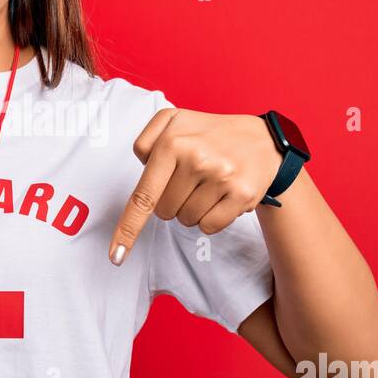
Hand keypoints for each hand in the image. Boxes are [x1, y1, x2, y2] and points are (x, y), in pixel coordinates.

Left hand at [109, 108, 279, 264]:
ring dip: (192, 208)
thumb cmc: (207, 135)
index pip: (144, 195)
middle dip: (172, 200)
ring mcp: (221, 177)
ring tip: (208, 183)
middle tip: (191, 177)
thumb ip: (146, 143)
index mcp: (173, 141)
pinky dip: (211, 217)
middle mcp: (197, 158)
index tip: (116, 256)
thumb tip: (142, 171)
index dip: (128, 228)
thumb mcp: (172, 121)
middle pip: (164, 211)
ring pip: (185, 220)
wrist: (262, 139)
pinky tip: (221, 195)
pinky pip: (209, 226)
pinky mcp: (242, 194)